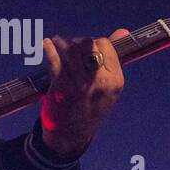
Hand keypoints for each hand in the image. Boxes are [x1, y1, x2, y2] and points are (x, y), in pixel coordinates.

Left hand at [39, 28, 127, 159]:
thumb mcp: (109, 88)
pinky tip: (47, 44)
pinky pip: (54, 60)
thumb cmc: (90, 109)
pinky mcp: (61, 86)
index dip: (95, 43)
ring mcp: (79, 84)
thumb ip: (113, 59)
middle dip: (78, 42)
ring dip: (62, 43)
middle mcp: (99, 82)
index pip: (105, 45)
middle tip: (71, 46)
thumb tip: (123, 31)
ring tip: (58, 43)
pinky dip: (49, 49)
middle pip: (88, 44)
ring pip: (70, 50)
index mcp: (115, 81)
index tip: (86, 49)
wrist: (71, 138)